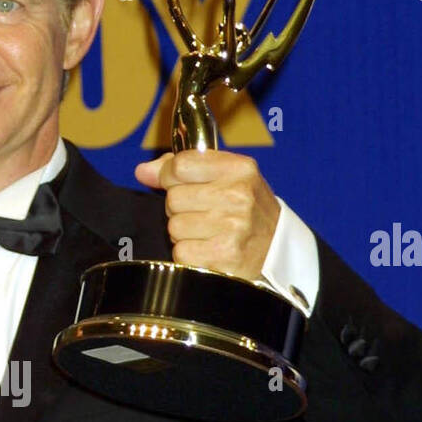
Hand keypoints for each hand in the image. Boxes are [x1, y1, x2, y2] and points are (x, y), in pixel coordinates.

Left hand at [135, 150, 278, 281]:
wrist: (278, 251)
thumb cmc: (248, 212)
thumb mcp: (228, 179)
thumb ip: (184, 168)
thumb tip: (143, 171)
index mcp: (239, 170)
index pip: (180, 165)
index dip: (169, 176)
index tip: (175, 183)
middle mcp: (238, 196)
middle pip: (173, 198)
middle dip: (181, 209)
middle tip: (204, 215)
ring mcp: (232, 228)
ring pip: (174, 227)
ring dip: (185, 234)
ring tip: (209, 233)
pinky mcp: (223, 257)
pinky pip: (180, 252)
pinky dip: (190, 254)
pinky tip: (209, 250)